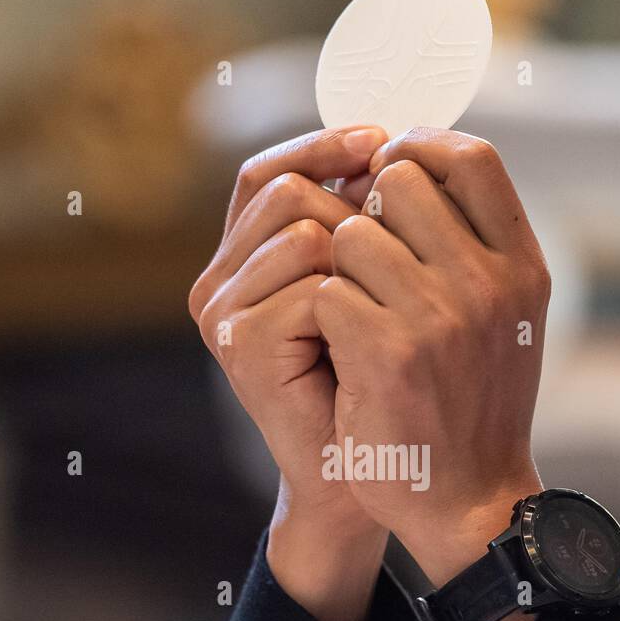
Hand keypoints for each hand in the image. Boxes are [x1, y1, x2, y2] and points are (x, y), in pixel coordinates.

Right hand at [189, 125, 389, 620]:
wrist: (365, 479)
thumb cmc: (377, 385)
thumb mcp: (368, 288)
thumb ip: (357, 222)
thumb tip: (389, 140)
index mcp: (243, 259)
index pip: (271, 170)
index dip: (327, 146)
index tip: (384, 142)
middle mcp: (219, 280)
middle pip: (284, 187)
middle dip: (352, 206)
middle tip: (400, 247)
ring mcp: (223, 312)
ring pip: (300, 228)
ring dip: (358, 258)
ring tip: (382, 307)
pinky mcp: (240, 344)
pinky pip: (314, 283)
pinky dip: (356, 305)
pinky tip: (368, 342)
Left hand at [314, 127, 549, 587]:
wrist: (469, 501)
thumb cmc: (474, 404)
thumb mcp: (503, 316)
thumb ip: (475, 243)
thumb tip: (416, 161)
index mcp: (523, 264)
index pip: (471, 155)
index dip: (419, 146)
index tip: (388, 171)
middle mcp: (489, 281)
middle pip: (400, 180)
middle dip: (367, 212)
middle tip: (364, 262)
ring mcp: (440, 315)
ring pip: (350, 236)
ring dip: (339, 271)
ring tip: (356, 319)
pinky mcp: (388, 352)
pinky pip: (327, 293)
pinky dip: (323, 321)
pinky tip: (344, 357)